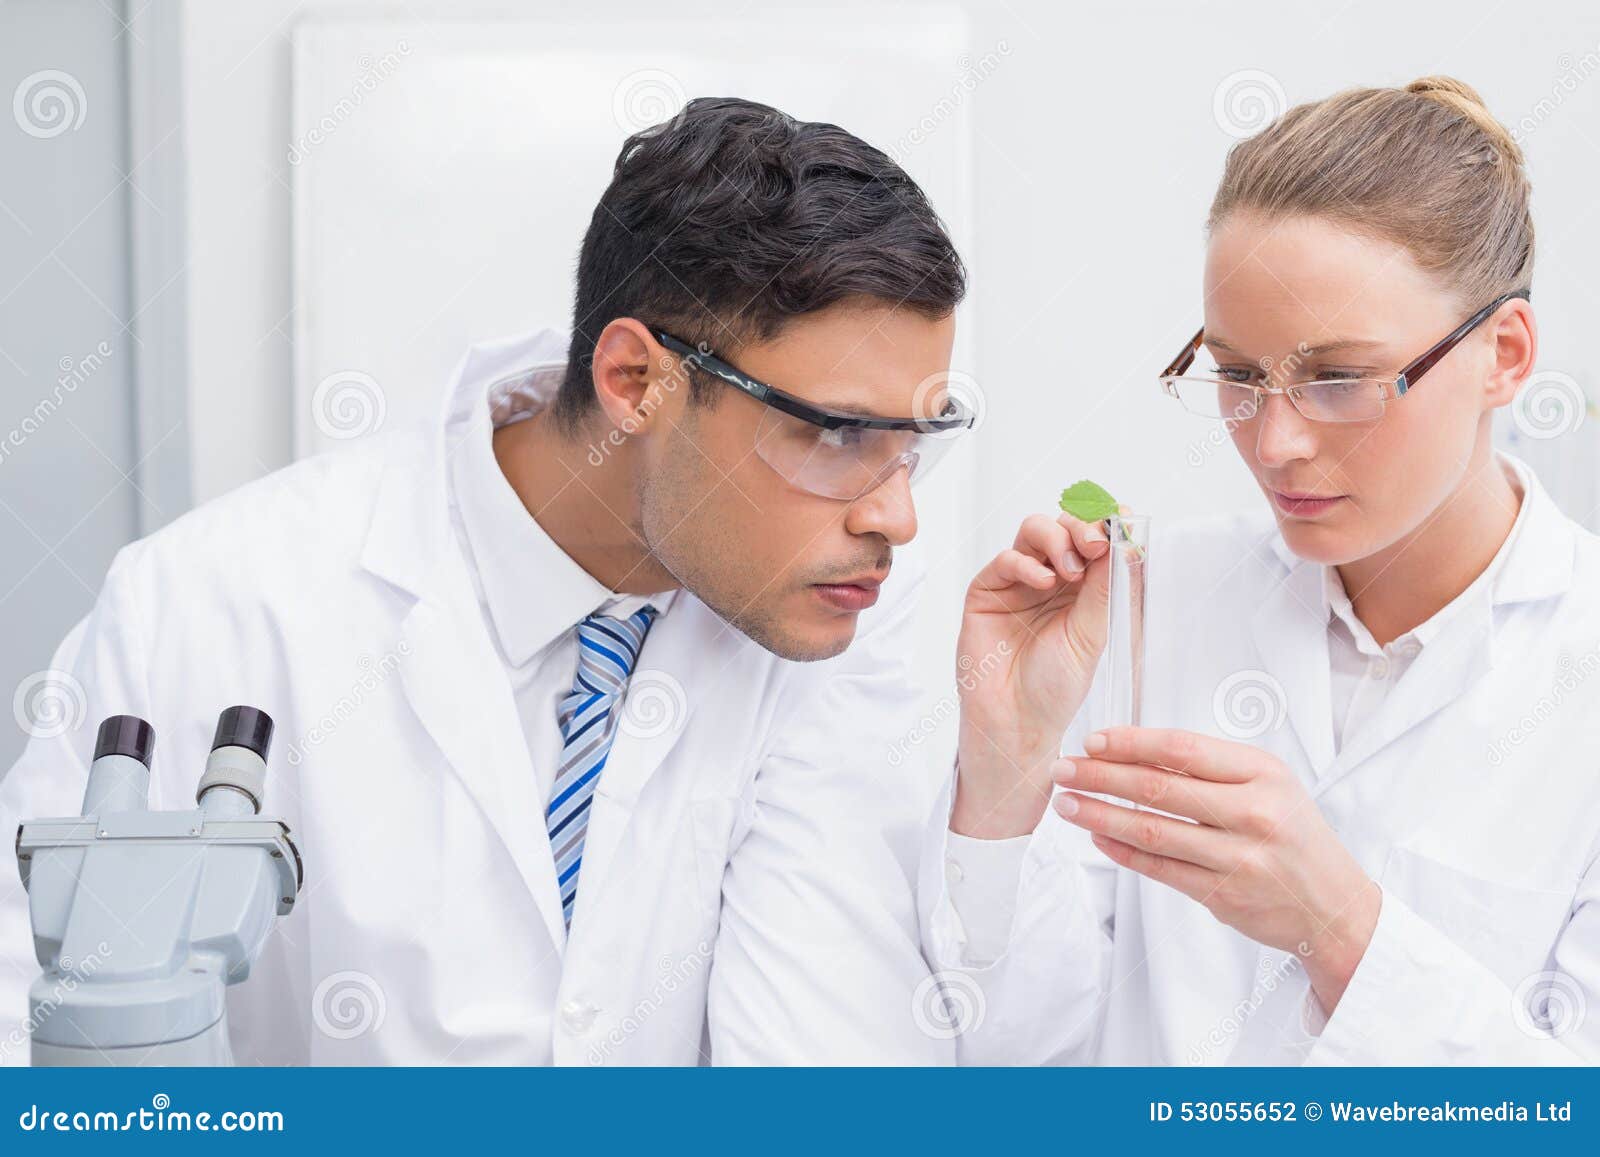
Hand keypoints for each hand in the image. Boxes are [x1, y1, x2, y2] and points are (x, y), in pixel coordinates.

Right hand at [950, 512, 1113, 838]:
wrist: (1018, 720)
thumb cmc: (1056, 686)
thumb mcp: (1093, 632)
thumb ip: (1106, 584)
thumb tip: (1125, 539)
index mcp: (1083, 587)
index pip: (1095, 539)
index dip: (1106, 524)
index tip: (1121, 521)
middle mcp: (1051, 578)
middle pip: (1065, 526)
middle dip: (1083, 527)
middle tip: (1096, 544)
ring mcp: (1018, 582)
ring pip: (1034, 531)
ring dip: (1056, 538)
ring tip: (1070, 569)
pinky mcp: (987, 591)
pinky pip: (1005, 559)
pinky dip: (1026, 563)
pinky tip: (1043, 583)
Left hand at [1052, 726, 1380, 1014]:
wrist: (1334, 907)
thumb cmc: (1294, 836)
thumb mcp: (1270, 784)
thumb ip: (1212, 767)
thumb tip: (1134, 750)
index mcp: (1264, 773)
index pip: (1182, 748)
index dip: (1130, 742)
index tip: (1093, 740)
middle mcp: (1252, 812)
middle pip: (1158, 787)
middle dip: (1100, 775)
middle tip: (1063, 769)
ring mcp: (1237, 857)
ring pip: (1152, 830)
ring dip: (1100, 815)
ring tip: (1067, 804)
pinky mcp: (1222, 895)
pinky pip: (1159, 869)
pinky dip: (1123, 853)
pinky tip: (1097, 838)